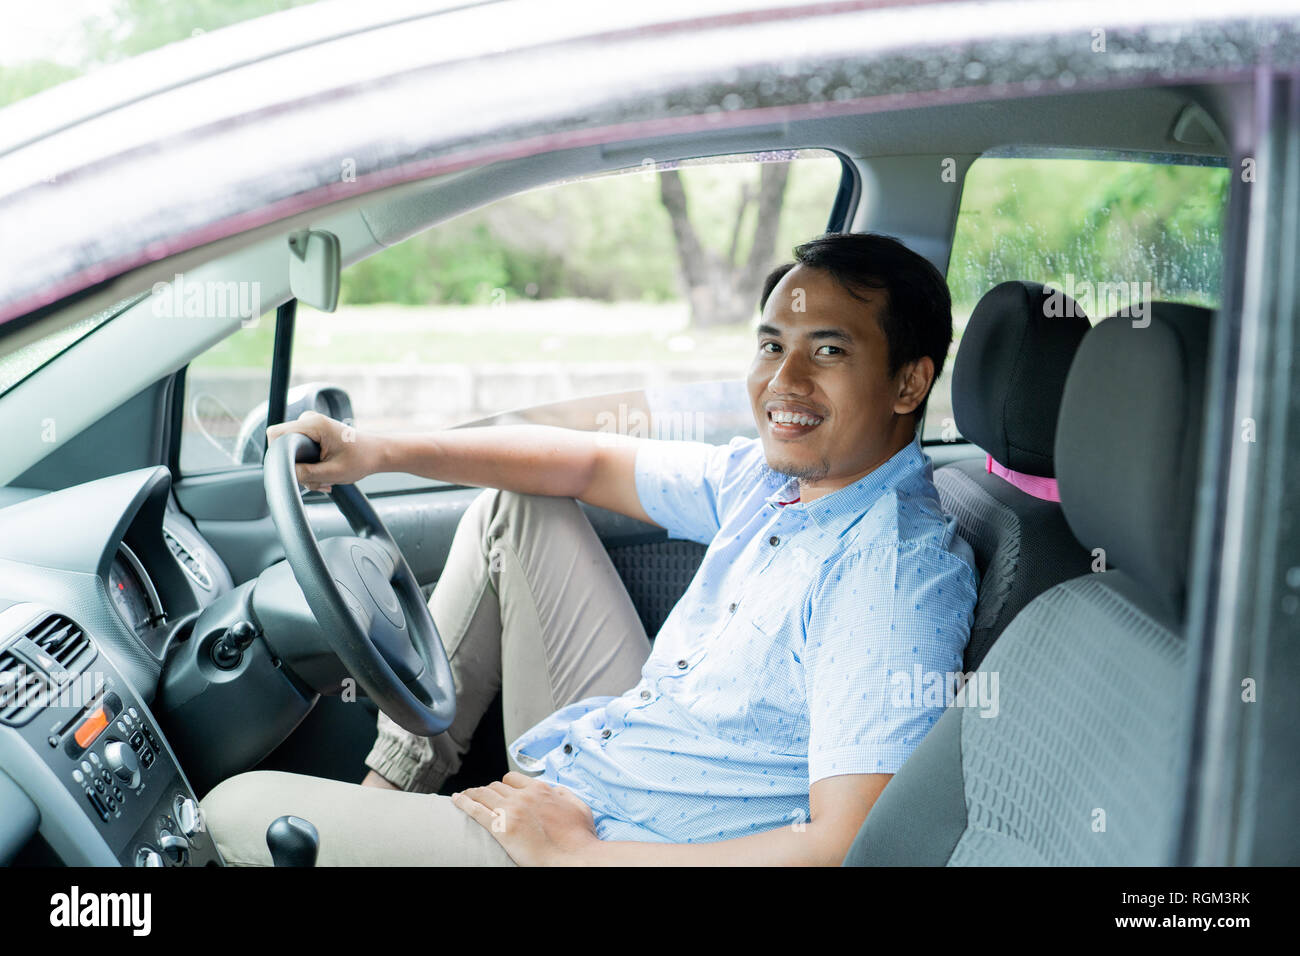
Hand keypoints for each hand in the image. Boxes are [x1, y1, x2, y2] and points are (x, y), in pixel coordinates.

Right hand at [265, 410, 384, 492]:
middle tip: (317, 478)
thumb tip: (285, 473)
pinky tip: (324, 473)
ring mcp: (311, 424)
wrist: (377, 453)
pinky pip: (300, 451)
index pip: (276, 434)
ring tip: (325, 477)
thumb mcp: (333, 472)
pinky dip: (310, 466)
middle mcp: (310, 419)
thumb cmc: (361, 459)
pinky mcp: (313, 432)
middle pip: (283, 445)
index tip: (294, 469)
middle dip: (296, 467)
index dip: (278, 454)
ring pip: (291, 451)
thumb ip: (306, 474)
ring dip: (306, 470)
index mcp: (314, 424)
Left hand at [451, 771, 600, 865]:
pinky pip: (476, 810)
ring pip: (484, 794)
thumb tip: (555, 790)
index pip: (513, 778)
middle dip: (488, 790)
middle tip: (481, 796)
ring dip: (473, 793)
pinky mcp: (501, 828)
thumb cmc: (580, 837)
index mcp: (540, 790)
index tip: (501, 790)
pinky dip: (463, 803)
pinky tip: (456, 800)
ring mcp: (511, 811)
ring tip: (465, 796)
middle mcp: (523, 796)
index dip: (505, 784)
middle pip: (496, 786)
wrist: (575, 858)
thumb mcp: (578, 807)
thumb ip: (564, 794)